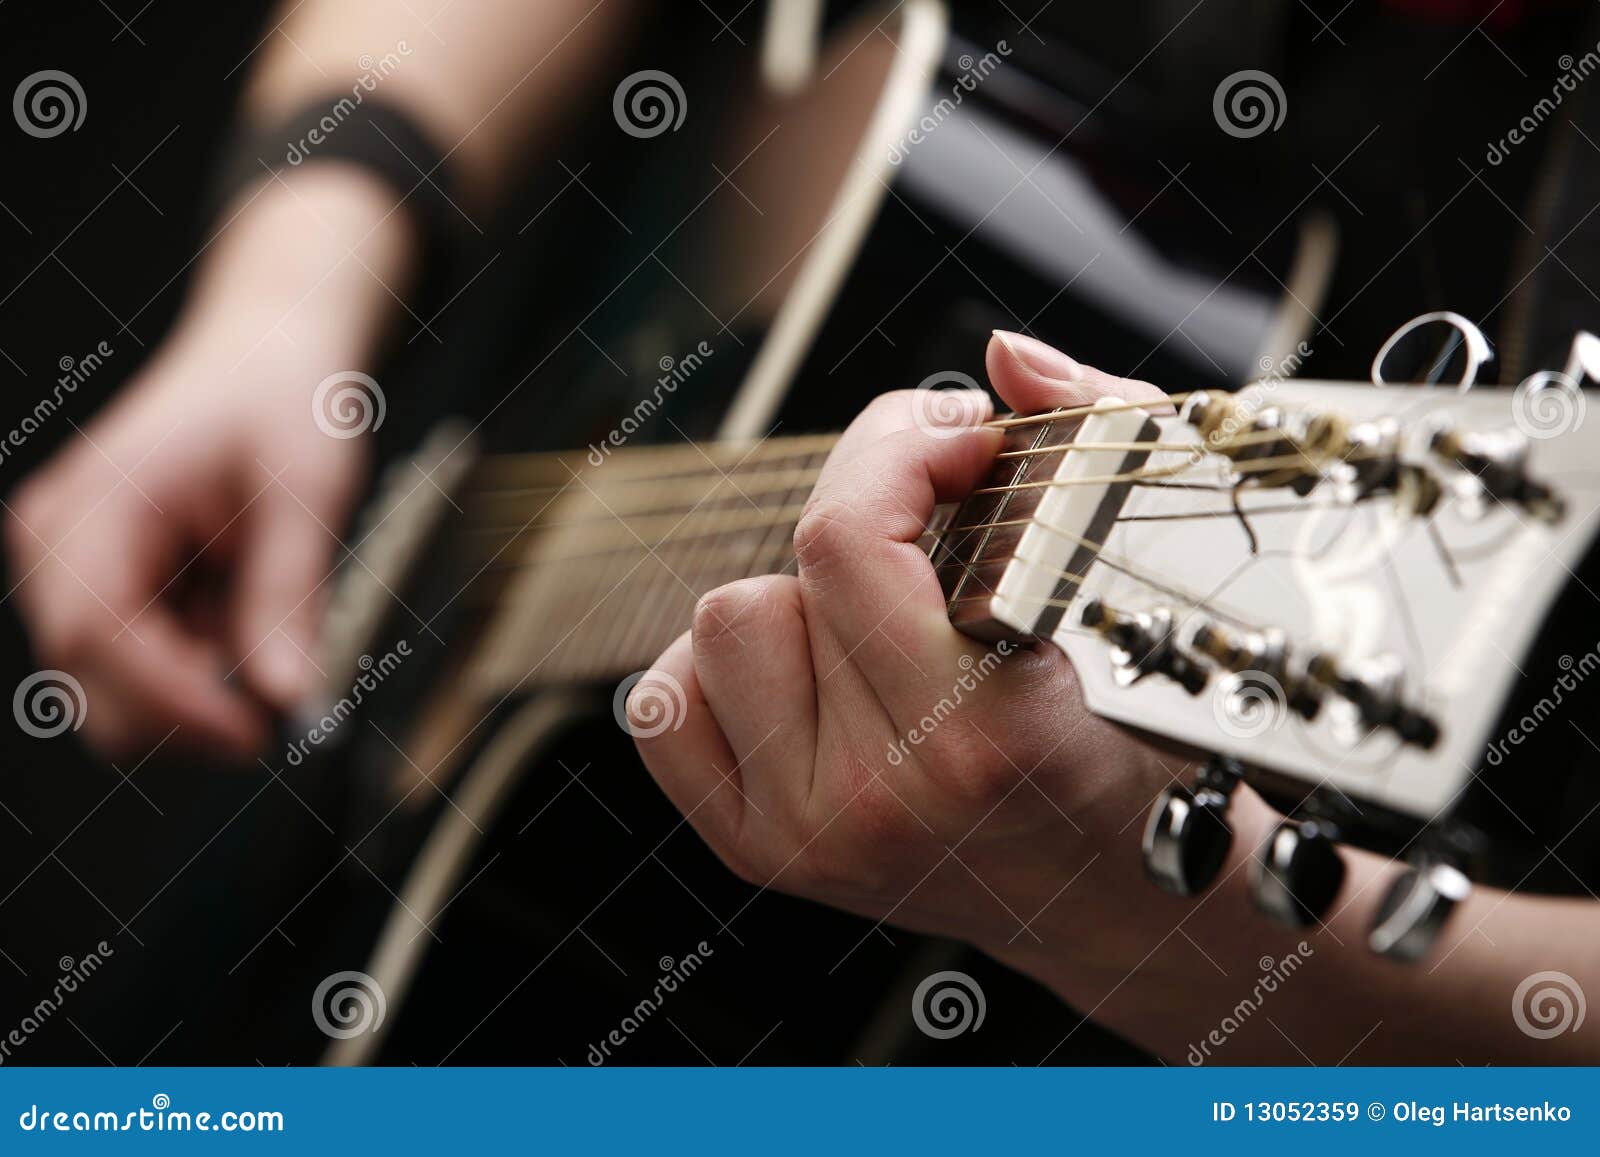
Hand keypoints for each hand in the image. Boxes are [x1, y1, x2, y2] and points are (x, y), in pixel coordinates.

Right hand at [5, 168, 414, 758]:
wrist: (265, 359)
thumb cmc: (279, 406)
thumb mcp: (305, 495)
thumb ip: (288, 598)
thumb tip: (288, 697)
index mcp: (91, 509)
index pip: (98, 639)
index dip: (176, 703)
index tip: (260, 733)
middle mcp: (58, 548)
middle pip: (97, 690)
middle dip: (193, 712)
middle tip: (287, 700)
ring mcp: (70, 574)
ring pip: (120, 696)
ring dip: (202, 692)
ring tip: (268, 625)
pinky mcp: (101, 593)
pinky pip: (141, 670)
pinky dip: (201, 670)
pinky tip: (242, 617)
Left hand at [631, 333, 1192, 972]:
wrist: (1116, 898)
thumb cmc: (1140, 739)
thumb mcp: (1150, 583)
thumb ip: (1091, 437)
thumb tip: (1002, 362)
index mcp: (988, 729)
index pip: (851, 536)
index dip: (900, 448)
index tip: (962, 441)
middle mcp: (885, 794)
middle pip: (790, 566)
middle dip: (870, 505)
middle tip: (934, 515)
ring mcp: (809, 831)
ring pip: (725, 622)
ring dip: (803, 598)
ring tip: (883, 623)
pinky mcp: (757, 851)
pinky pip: (665, 704)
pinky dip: (722, 667)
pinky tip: (804, 671)